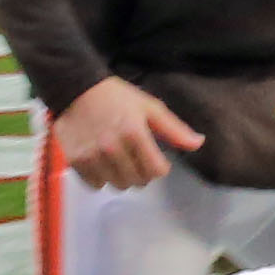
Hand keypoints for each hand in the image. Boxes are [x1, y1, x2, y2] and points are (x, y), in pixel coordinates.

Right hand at [53, 75, 203, 189]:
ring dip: (121, 176)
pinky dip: (101, 178)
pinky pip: (95, 184)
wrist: (76, 89)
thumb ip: (174, 129)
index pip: (156, 171)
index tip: (155, 158)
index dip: (159, 167)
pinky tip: (101, 162)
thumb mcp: (149, 107)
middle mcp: (113, 148)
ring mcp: (92, 156)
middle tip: (135, 158)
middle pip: (138, 181)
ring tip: (118, 160)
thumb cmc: (116, 97)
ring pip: (117, 185)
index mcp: (135, 133)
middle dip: (141, 173)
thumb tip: (198, 143)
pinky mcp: (75, 161)